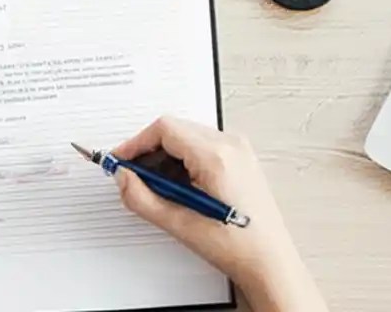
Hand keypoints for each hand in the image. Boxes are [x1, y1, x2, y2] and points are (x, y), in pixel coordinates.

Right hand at [113, 117, 326, 311]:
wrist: (269, 261)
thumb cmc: (237, 246)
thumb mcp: (179, 224)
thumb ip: (142, 198)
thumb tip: (123, 177)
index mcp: (217, 157)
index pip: (165, 129)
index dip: (135, 143)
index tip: (121, 160)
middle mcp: (231, 145)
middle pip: (176, 129)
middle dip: (149, 151)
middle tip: (133, 176)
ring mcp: (239, 150)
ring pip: (188, 136)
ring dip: (166, 156)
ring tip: (158, 188)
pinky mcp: (241, 158)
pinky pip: (203, 145)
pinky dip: (183, 160)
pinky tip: (179, 187)